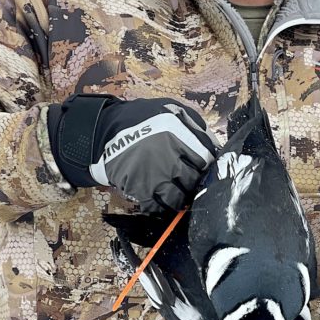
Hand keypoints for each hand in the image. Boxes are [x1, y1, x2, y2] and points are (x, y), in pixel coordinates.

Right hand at [48, 94, 217, 213]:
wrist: (105, 130)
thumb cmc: (143, 118)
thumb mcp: (173, 112)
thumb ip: (196, 128)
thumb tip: (215, 147)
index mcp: (182, 140)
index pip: (207, 161)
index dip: (208, 166)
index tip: (206, 168)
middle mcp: (171, 161)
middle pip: (195, 182)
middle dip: (196, 183)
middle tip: (194, 183)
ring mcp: (155, 178)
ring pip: (178, 199)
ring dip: (182, 198)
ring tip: (180, 194)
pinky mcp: (139, 191)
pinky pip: (156, 207)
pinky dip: (161, 206)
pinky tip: (162, 200)